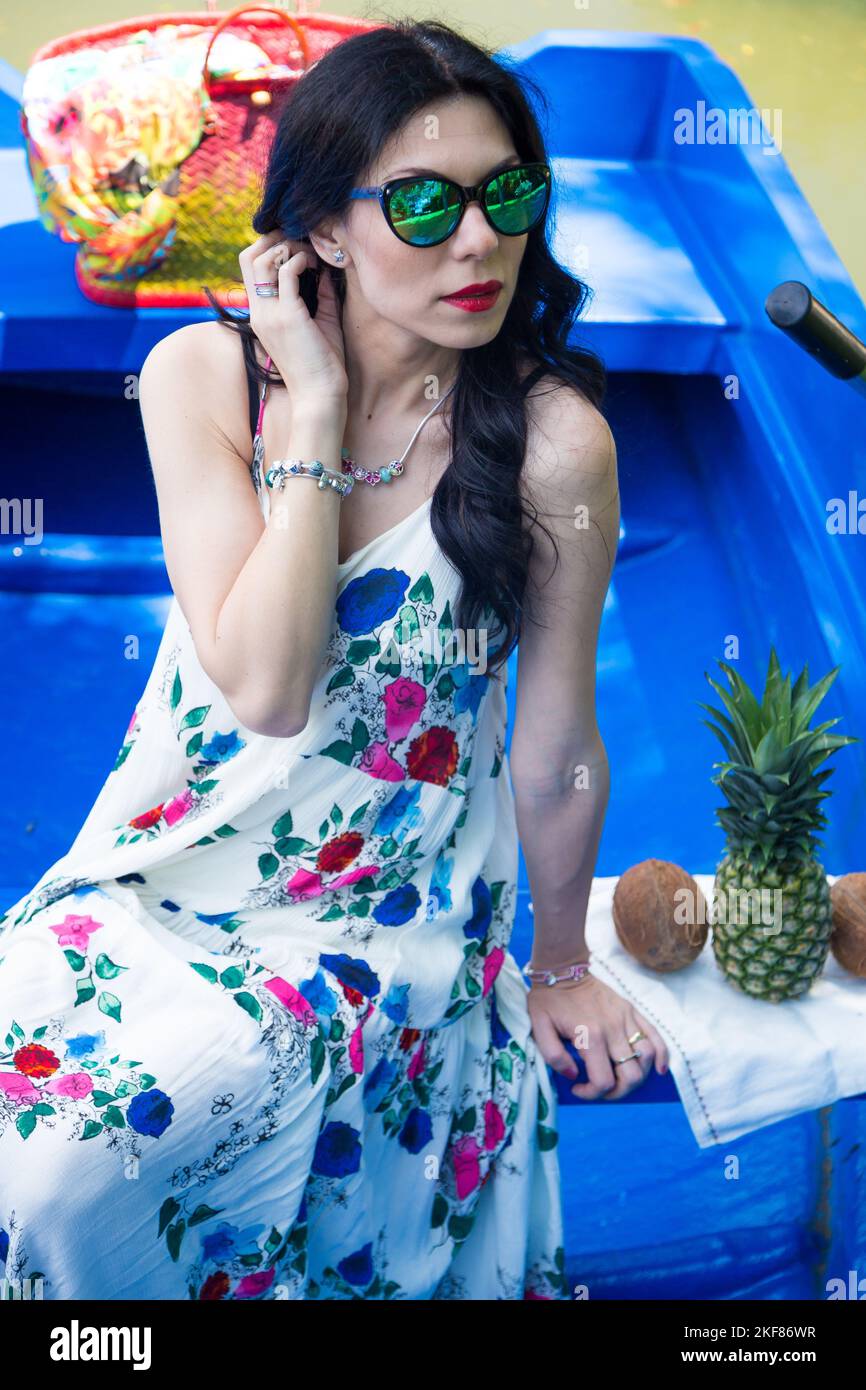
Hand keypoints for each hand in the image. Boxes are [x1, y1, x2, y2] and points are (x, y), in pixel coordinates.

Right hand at [238, 230, 348, 412]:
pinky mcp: (288, 316)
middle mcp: (260, 312)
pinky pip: (286, 272)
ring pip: (262, 259)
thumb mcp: (319, 322)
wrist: (320, 396)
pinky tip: (314, 266)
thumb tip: (323, 270)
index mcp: (262, 314)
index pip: (250, 267)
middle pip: (247, 256)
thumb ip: (318, 295)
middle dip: (274, 239)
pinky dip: (300, 260)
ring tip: (308, 255)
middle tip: (300, 241)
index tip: (297, 247)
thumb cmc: (322, 364)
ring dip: (287, 247)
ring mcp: (271, 313)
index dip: (270, 247)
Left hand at [527, 971, 668, 1100]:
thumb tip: (574, 1075)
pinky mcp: (632, 1011)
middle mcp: (613, 1029)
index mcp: (590, 1036)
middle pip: (631, 1076)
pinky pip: (655, 1036)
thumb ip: (553, 1056)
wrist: (563, 968)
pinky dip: (661, 1056)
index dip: (591, 1094)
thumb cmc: (549, 999)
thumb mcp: (538, 1027)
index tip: (577, 1088)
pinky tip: (658, 1069)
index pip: (603, 1081)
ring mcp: (626, 1019)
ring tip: (620, 1078)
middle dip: (617, 1092)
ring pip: (647, 1059)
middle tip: (601, 1088)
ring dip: (637, 1077)